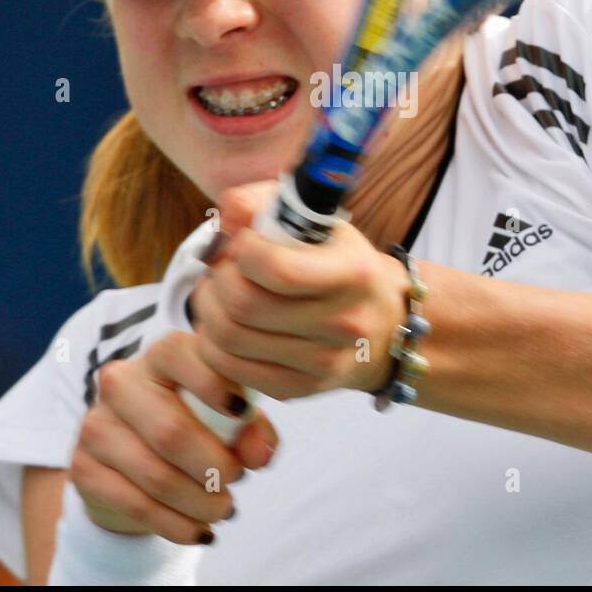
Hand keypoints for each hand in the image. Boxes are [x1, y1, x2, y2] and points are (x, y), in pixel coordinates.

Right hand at [70, 330, 278, 541]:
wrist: (135, 462)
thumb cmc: (196, 425)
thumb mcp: (231, 420)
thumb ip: (252, 429)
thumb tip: (258, 454)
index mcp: (160, 356)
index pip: (179, 355)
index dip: (214, 384)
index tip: (242, 412)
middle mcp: (120, 383)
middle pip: (170, 431)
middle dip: (215, 466)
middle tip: (236, 480)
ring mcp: (96, 425)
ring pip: (156, 476)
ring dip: (201, 503)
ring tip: (225, 509)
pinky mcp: (83, 469)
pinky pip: (137, 505)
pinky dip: (177, 525)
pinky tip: (200, 531)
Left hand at [190, 180, 411, 399]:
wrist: (384, 326)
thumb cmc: (340, 263)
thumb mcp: (318, 220)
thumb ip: (265, 202)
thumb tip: (227, 216)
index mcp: (353, 273)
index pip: (277, 268)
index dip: (242, 249)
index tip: (243, 241)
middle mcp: (344, 323)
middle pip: (244, 305)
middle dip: (217, 279)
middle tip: (220, 269)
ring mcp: (323, 362)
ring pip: (230, 340)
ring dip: (207, 310)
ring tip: (217, 294)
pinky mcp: (300, 389)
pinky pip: (232, 370)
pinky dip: (212, 345)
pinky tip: (223, 325)